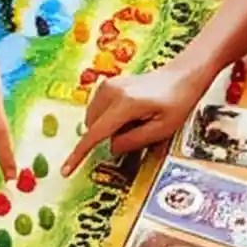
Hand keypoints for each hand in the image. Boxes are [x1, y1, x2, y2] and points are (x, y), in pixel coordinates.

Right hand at [62, 65, 207, 176]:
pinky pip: (98, 110)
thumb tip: (111, 148)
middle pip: (93, 127)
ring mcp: (107, 85)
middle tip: (137, 130)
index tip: (65, 170)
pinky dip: (108, 118)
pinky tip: (129, 114)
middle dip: (107, 137)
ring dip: (107, 127)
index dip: (79, 154)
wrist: (181, 76)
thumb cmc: (177, 102)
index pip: (95, 134)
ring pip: (93, 119)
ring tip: (135, 121)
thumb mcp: (162, 129)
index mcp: (125, 104)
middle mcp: (111, 91)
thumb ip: (134, 141)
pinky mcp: (107, 84)